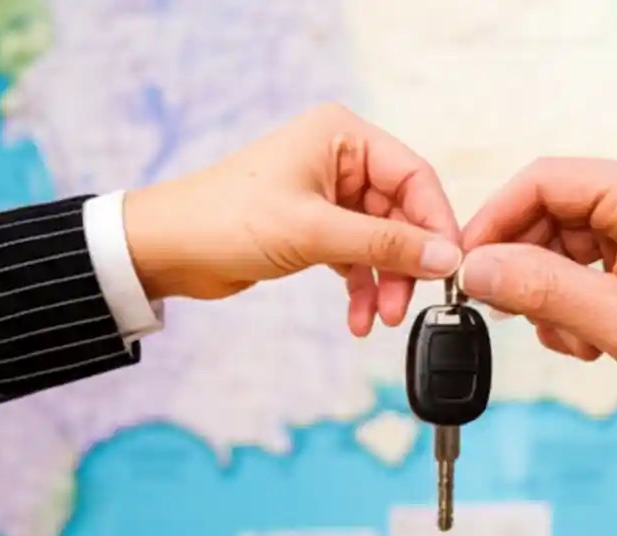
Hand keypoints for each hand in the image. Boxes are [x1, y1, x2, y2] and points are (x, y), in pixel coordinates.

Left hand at [122, 103, 461, 335]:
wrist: (165, 249)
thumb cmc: (225, 219)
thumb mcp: (315, 232)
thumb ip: (385, 244)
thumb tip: (444, 256)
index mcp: (342, 135)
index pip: (414, 177)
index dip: (436, 223)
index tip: (450, 266)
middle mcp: (340, 158)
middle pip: (401, 214)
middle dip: (405, 263)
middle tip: (406, 304)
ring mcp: (328, 194)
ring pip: (381, 241)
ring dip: (384, 282)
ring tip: (380, 318)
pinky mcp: (315, 227)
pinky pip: (357, 257)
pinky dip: (362, 287)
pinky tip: (359, 317)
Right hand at [458, 158, 616, 458]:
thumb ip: (540, 289)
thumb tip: (478, 268)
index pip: (544, 180)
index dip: (496, 223)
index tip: (469, 268)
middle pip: (562, 207)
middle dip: (532, 264)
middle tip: (518, 317)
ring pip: (585, 236)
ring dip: (563, 287)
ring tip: (576, 340)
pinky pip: (616, 252)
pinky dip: (595, 290)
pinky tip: (599, 335)